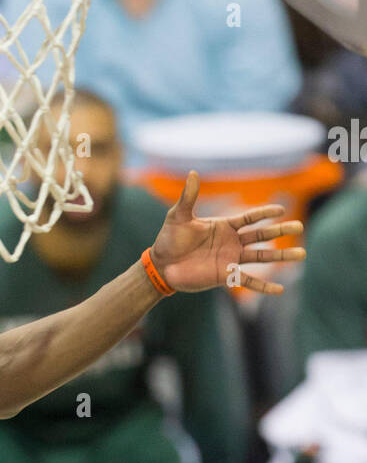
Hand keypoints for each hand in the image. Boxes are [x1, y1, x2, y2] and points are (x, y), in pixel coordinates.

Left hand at [150, 171, 304, 295]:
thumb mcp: (179, 215)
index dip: (264, 214)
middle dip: (280, 231)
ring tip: (301, 255)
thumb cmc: (170, 238)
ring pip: (261, 257)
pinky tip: (280, 290)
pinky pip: (248, 281)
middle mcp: (232, 241)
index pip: (249, 218)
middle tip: (299, 227)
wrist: (162, 265)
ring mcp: (231, 259)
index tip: (281, 210)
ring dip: (280, 257)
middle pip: (261, 236)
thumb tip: (193, 173)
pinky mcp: (225, 275)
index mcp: (224, 226)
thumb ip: (189, 197)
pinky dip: (263, 286)